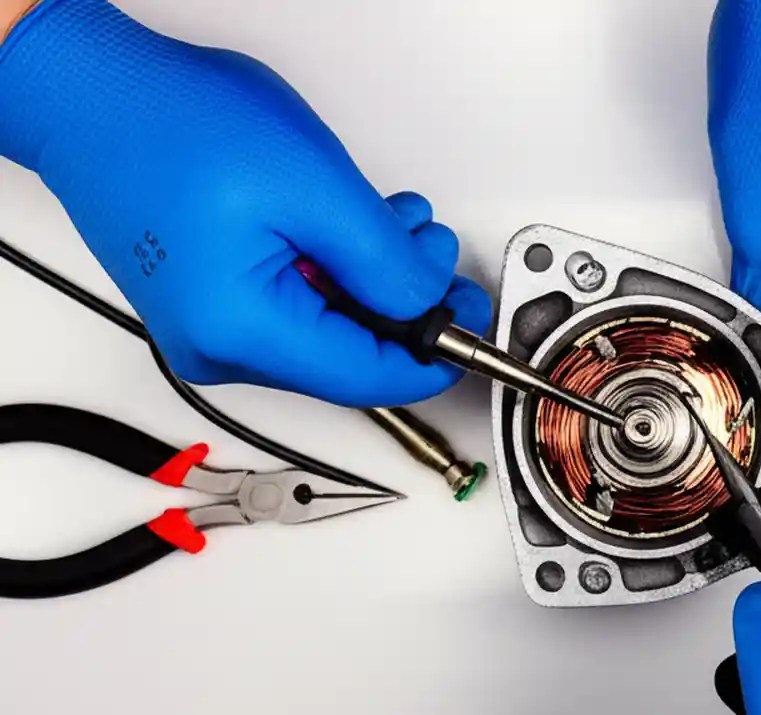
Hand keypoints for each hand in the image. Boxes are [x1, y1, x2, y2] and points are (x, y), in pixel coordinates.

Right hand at [0, 0, 487, 405]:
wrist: (89, 92)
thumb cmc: (173, 123)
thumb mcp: (316, 188)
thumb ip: (385, 260)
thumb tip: (428, 303)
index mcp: (242, 331)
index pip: (369, 379)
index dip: (435, 354)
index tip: (473, 324)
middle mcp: (217, 348)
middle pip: (349, 357)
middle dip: (405, 303)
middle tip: (435, 252)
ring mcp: (207, 329)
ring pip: (326, 328)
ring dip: (372, 279)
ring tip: (394, 221)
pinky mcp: (206, 303)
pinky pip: (292, 306)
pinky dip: (334, 271)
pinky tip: (352, 227)